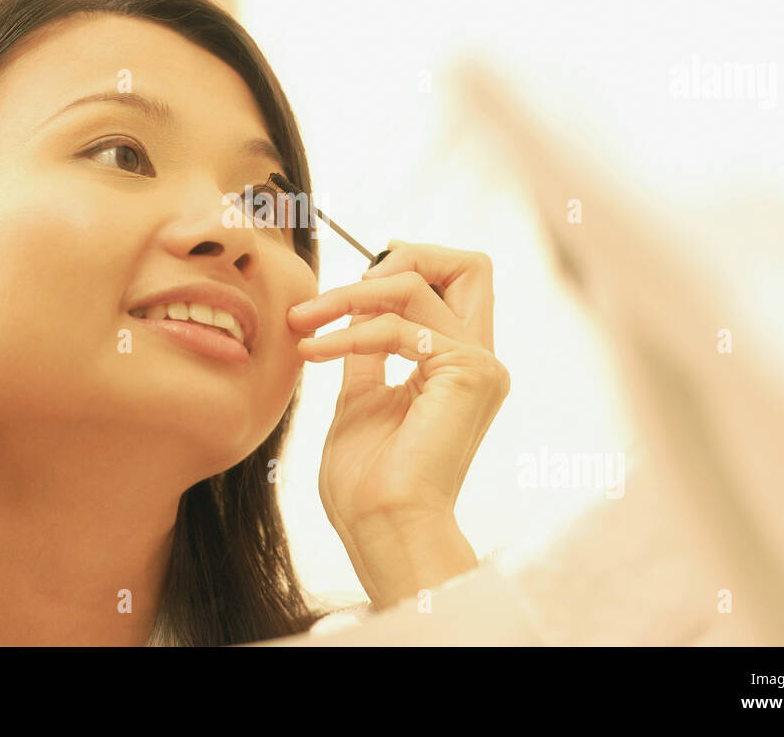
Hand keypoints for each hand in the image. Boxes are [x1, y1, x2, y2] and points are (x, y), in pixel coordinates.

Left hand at [287, 239, 509, 539]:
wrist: (381, 526)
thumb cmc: (367, 481)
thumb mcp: (361, 396)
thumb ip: (367, 351)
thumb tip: (354, 309)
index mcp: (459, 366)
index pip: (454, 283)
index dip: (406, 267)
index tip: (346, 291)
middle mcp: (479, 360)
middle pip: (466, 264)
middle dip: (400, 257)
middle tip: (342, 292)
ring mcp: (478, 365)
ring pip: (417, 284)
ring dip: (347, 296)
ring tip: (304, 323)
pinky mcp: (466, 372)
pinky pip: (399, 325)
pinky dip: (348, 331)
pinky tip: (314, 352)